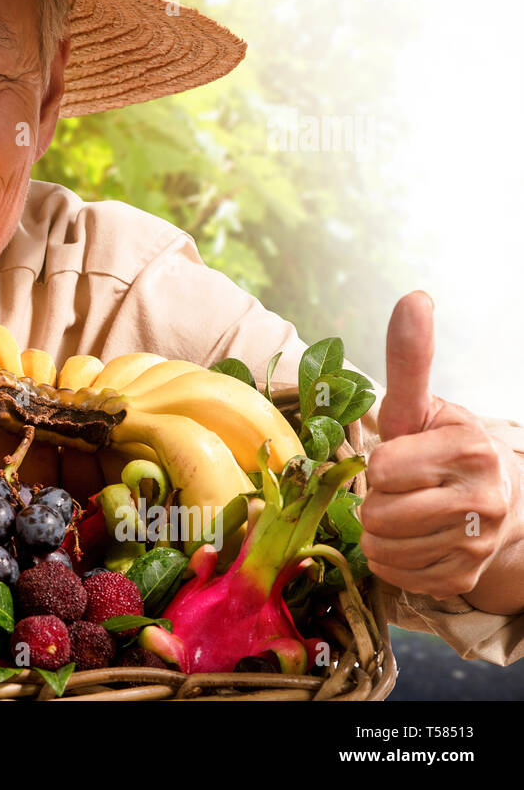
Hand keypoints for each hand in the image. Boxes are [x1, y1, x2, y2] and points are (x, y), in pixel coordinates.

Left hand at [359, 291, 523, 605]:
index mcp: (469, 447)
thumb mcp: (423, 406)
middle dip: (376, 500)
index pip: (383, 468)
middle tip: (400, 490)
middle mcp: (483, 497)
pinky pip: (395, 575)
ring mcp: (478, 542)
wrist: (498, 502)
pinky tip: (413, 540)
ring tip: (404, 513)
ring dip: (379, 533)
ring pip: (383, 548)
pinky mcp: (464, 577)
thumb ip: (410, 359)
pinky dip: (391, 561)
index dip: (380, 464)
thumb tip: (413, 297)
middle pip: (379, 513)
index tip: (401, 459)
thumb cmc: (442, 447)